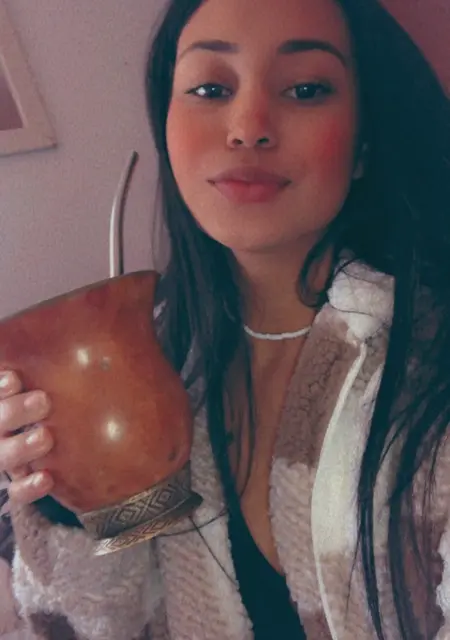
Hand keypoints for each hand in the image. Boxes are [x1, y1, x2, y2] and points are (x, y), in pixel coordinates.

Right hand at [0, 371, 53, 503]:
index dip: (0, 387)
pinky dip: (28, 487)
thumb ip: (59, 362)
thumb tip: (103, 313)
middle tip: (44, 401)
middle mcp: (0, 427)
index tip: (16, 378)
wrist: (62, 440)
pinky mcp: (20, 484)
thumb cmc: (59, 398)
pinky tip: (47, 479)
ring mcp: (7, 457)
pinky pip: (17, 491)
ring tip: (46, 438)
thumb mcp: (55, 378)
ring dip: (21, 447)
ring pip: (2, 456)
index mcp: (6, 399)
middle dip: (15, 411)